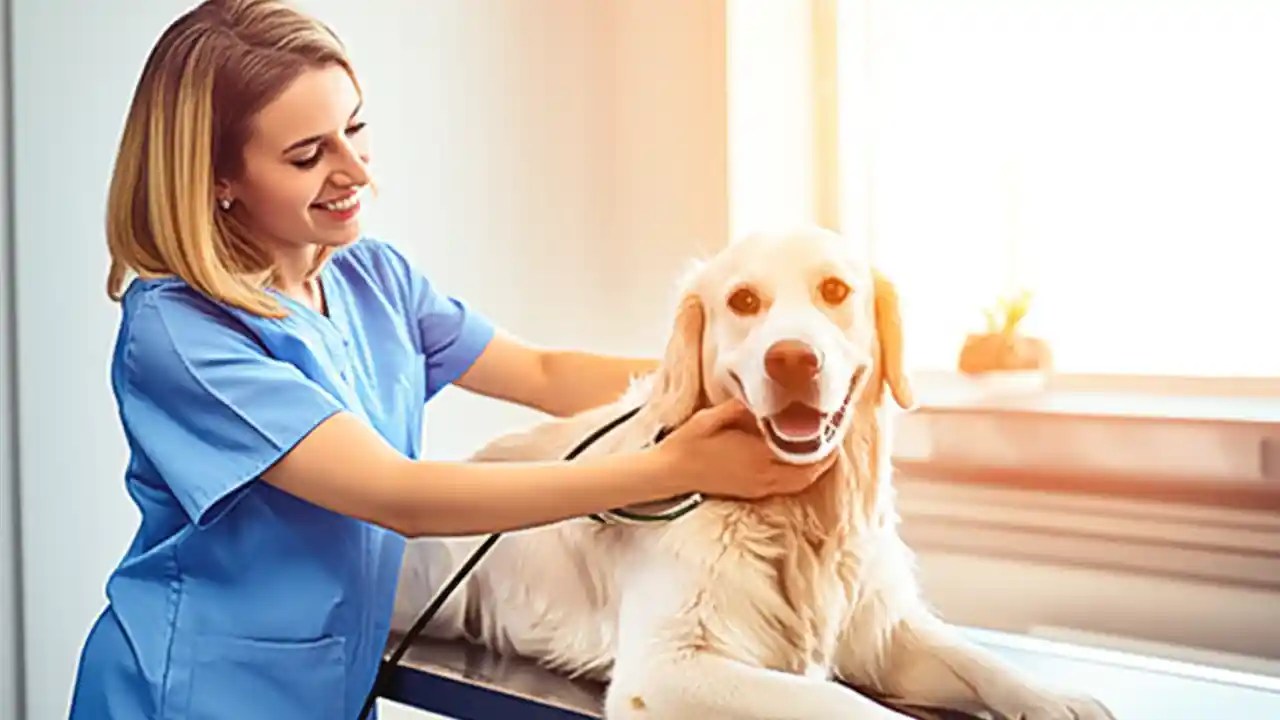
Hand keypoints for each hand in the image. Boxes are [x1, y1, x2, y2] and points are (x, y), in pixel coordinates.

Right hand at [653, 398, 836, 499]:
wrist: (670, 473)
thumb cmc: (688, 443)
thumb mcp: (711, 417)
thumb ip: (739, 408)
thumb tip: (762, 398)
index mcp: (756, 456)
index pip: (801, 452)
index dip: (821, 440)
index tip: (832, 424)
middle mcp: (762, 476)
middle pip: (808, 472)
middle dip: (827, 457)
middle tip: (835, 436)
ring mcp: (758, 487)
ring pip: (800, 483)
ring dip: (816, 468)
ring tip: (824, 448)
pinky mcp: (751, 493)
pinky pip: (786, 488)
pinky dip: (801, 477)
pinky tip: (801, 462)